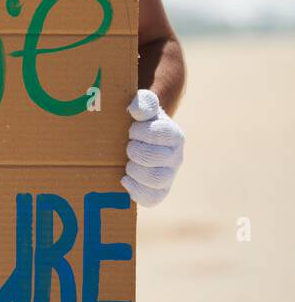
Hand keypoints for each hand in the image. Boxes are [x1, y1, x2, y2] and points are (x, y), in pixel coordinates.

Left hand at [121, 89, 183, 206]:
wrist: (140, 141)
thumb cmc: (140, 122)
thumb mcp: (144, 108)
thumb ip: (144, 102)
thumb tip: (135, 108)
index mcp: (173, 135)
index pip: (162, 133)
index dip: (142, 131)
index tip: (132, 129)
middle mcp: (175, 157)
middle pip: (156, 158)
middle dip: (135, 151)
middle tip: (128, 146)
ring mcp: (168, 176)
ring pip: (155, 180)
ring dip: (134, 170)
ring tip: (126, 163)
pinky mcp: (159, 191)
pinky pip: (152, 199)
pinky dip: (137, 191)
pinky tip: (124, 180)